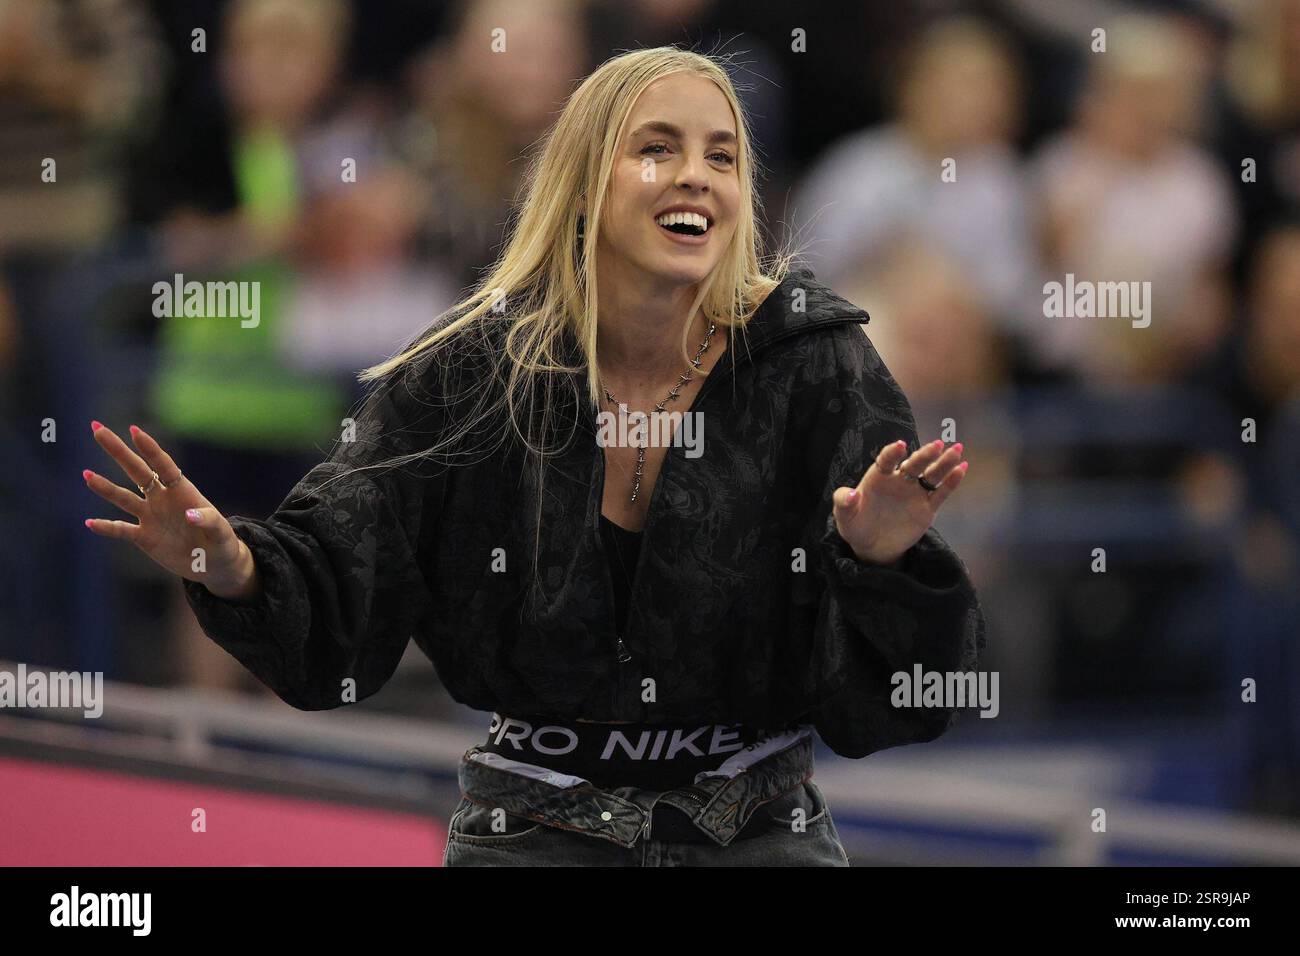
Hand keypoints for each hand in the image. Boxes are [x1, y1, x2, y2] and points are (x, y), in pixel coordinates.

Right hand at [82, 421, 260, 600]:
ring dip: (105, 488)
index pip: (163, 465)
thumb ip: (209, 520)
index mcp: (182, 491)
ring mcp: (151, 517)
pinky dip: (106, 528)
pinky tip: (89, 523)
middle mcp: (162, 499)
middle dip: (118, 451)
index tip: (133, 430)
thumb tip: (190, 514)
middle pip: (136, 471)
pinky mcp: (144, 538)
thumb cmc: (222, 543)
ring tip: (86, 474)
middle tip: (97, 429)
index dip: (149, 448)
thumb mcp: (222, 532)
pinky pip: (121, 530)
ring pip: (123, 498)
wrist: (214, 565)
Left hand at [831, 439, 968, 565]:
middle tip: (938, 445)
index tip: (900, 446)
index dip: (892, 453)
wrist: (873, 546)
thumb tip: (852, 494)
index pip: (886, 461)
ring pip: (932, 475)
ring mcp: (914, 493)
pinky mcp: (927, 508)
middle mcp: (899, 480)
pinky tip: (962, 469)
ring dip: (944, 463)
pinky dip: (951, 481)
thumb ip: (844, 502)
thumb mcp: (844, 516)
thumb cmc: (855, 525)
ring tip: (957, 449)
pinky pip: (940, 493)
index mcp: (878, 477)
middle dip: (925, 455)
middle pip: (915, 464)